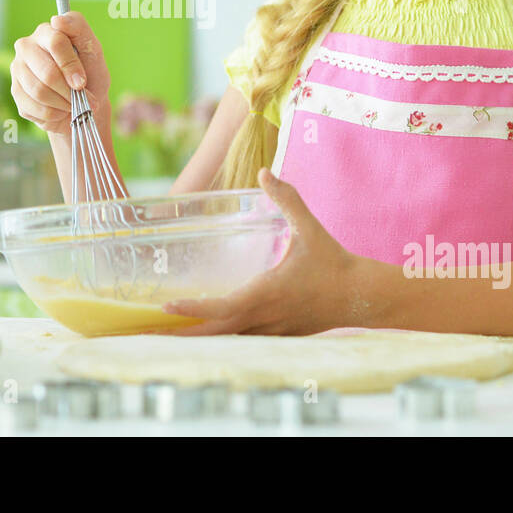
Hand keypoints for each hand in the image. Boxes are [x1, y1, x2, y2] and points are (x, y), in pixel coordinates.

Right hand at [11, 11, 110, 135]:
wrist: (83, 104)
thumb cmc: (89, 73)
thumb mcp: (93, 50)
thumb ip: (79, 29)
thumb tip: (57, 20)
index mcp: (46, 31)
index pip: (55, 42)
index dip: (71, 65)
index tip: (81, 82)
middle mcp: (26, 46)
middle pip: (47, 72)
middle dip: (68, 90)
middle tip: (81, 98)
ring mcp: (17, 68)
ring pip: (39, 91)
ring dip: (62, 103)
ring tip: (72, 104)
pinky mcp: (15, 90)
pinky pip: (33, 106)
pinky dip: (52, 112)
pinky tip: (59, 109)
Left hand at [160, 168, 375, 335]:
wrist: (362, 296)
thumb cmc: (334, 262)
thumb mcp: (309, 228)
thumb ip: (287, 199)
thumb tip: (265, 171)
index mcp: (266, 294)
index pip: (222, 307)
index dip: (194, 309)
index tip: (167, 306)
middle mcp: (264, 318)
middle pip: (215, 333)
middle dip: (181, 333)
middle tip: (149, 330)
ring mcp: (271, 332)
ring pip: (227, 340)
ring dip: (199, 338)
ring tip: (166, 334)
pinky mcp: (278, 336)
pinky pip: (243, 340)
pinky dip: (222, 339)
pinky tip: (205, 335)